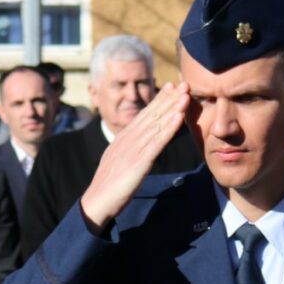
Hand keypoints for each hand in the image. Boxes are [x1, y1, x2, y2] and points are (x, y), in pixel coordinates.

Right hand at [78, 83, 189, 230]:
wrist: (97, 200)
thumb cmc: (108, 185)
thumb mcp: (119, 161)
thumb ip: (129, 149)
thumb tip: (138, 145)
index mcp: (124, 138)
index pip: (144, 115)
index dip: (159, 100)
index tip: (171, 87)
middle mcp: (129, 138)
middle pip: (152, 114)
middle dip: (169, 98)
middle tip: (184, 83)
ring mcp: (134, 148)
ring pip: (157, 124)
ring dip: (173, 107)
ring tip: (186, 94)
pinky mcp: (140, 160)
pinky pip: (158, 141)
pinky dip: (170, 127)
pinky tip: (180, 116)